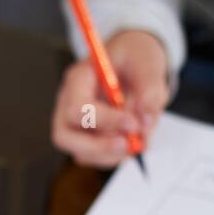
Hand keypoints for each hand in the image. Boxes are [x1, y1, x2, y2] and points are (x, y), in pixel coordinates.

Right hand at [50, 30, 169, 167]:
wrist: (135, 62)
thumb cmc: (135, 56)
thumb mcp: (147, 62)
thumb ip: (149, 89)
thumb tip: (145, 122)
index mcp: (78, 79)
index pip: (78, 108)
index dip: (104, 120)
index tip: (134, 123)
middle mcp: (68, 103)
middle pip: (64, 137)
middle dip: (98, 148)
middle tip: (130, 146)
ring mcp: (74, 124)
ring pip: (81, 153)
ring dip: (112, 154)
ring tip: (140, 139)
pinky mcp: (86, 138)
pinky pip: (95, 158)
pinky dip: (116, 156)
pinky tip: (135, 140)